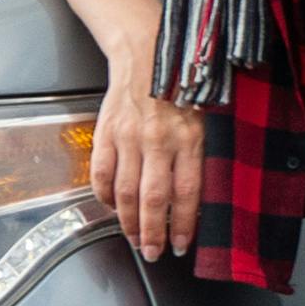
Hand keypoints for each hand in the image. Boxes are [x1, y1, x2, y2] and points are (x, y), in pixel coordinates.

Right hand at [95, 74, 202, 257]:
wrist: (146, 52)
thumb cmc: (179, 87)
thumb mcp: (202, 119)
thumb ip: (199, 157)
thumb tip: (196, 201)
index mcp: (188, 138)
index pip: (186, 192)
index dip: (182, 224)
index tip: (181, 245)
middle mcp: (158, 140)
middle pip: (152, 199)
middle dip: (152, 233)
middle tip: (153, 253)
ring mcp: (129, 137)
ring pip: (125, 192)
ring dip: (128, 222)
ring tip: (134, 239)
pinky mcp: (106, 132)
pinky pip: (102, 174)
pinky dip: (105, 196)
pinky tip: (112, 207)